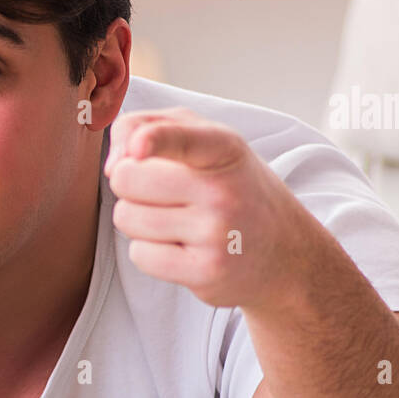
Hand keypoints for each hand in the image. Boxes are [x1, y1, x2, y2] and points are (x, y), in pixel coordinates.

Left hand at [105, 107, 313, 310]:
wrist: (285, 252)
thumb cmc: (231, 188)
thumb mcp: (203, 140)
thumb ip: (147, 125)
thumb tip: (113, 164)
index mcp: (222, 147)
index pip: (182, 139)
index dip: (154, 140)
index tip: (138, 148)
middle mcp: (222, 189)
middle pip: (126, 179)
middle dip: (131, 186)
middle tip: (163, 194)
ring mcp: (216, 233)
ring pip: (126, 218)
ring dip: (139, 221)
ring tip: (176, 222)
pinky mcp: (206, 271)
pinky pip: (139, 255)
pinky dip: (149, 253)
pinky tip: (181, 248)